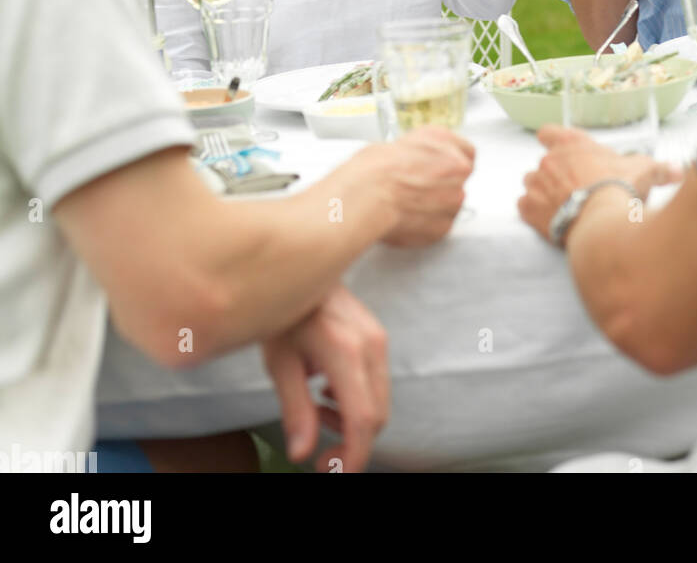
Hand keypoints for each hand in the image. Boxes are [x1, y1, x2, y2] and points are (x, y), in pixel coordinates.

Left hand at [262, 285, 388, 473]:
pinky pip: (376, 382)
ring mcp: (378, 338)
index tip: (331, 470)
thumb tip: (301, 452)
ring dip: (351, 420)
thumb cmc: (285, 310)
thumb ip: (294, 409)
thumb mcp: (280, 361)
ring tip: (315, 412)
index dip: (352, 456)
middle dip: (351, 442)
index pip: (363, 419)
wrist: (301, 264)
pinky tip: (327, 390)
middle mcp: (371, 344)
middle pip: (376, 415)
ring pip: (378, 401)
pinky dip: (356, 400)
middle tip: (319, 453)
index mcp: (345, 351)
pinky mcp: (377, 336)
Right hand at [377, 126, 474, 246]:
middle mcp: (457, 167)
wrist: (369, 195)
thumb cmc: (375, 168)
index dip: (451, 162)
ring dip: (435, 205)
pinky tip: (407, 218)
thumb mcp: (396, 145)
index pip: (466, 151)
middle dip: (443, 184)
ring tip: (408, 205)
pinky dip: (426, 224)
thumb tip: (415, 163)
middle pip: (460, 178)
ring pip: (451, 203)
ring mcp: (454, 198)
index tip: (442, 167)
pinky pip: (439, 224)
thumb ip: (419, 154)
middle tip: (419, 188)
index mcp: (445, 140)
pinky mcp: (444, 226)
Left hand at [518, 126, 683, 243]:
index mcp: (572, 143)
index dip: (552, 140)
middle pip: (543, 163)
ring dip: (542, 193)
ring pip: (531, 184)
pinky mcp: (529, 209)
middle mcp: (549, 160)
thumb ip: (659, 168)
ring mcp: (536, 184)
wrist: (602, 222)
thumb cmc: (621, 189)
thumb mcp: (645, 171)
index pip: (549, 132)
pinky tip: (550, 220)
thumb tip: (679, 170)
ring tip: (563, 206)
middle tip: (575, 190)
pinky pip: (524, 207)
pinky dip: (534, 213)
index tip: (559, 149)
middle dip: (555, 175)